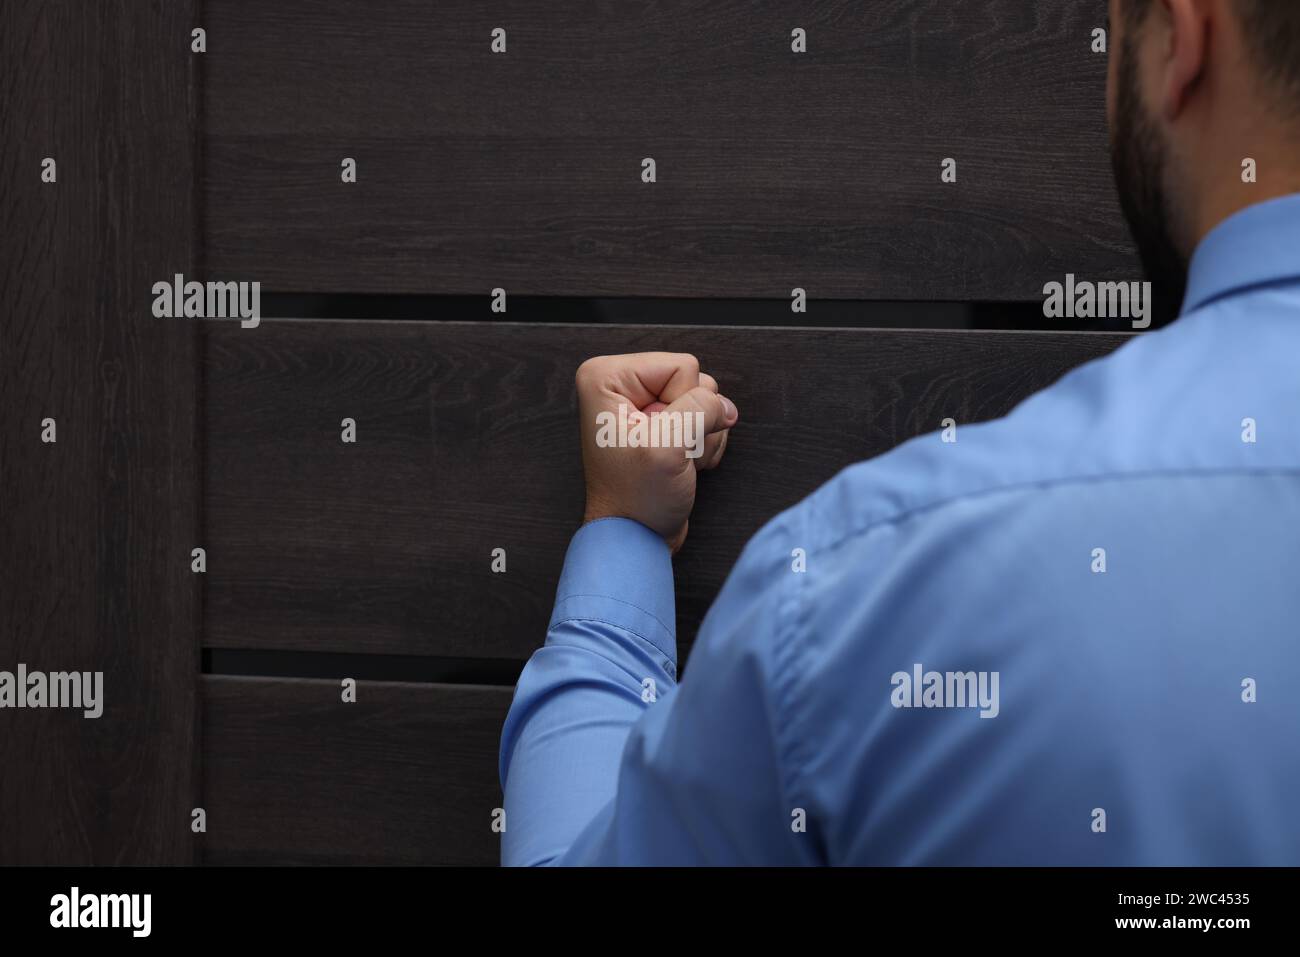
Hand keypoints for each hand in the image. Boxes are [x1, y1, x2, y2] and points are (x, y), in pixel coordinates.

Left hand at [575, 352, 738, 552]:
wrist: (635, 538)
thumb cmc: (635, 499)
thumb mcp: (667, 447)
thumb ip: (700, 410)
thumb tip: (724, 405)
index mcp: (608, 377)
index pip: (681, 366)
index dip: (684, 405)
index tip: (660, 438)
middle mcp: (623, 386)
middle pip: (694, 381)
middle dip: (694, 422)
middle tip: (669, 452)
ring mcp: (644, 406)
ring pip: (704, 402)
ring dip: (701, 437)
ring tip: (675, 462)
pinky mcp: (662, 425)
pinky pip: (704, 420)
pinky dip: (702, 446)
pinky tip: (683, 465)